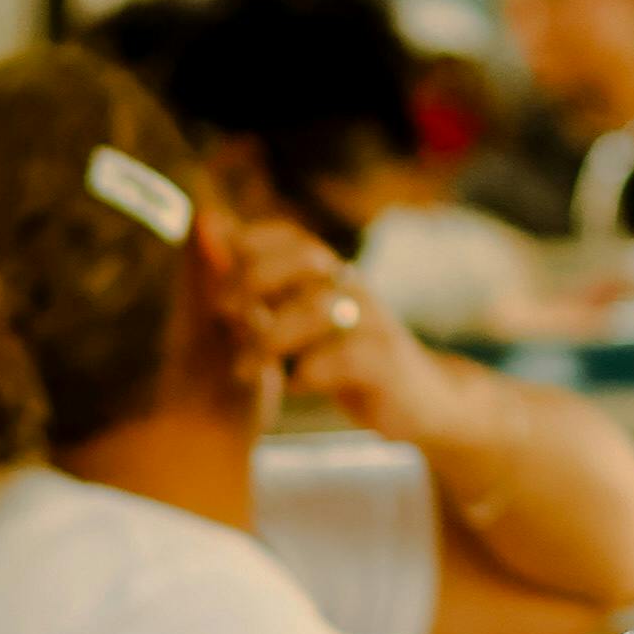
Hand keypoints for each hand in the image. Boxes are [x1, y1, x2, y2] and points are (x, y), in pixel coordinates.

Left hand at [222, 216, 481, 458]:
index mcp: (332, 275)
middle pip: (306, 259)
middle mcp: (353, 288)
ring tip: (242, 368)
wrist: (422, 399)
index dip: (249, 246)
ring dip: (272, 335)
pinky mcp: (388, 362)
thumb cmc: (347, 359)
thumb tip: (210, 234)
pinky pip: (349, 356)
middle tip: (221, 315)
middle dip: (255, 280)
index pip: (291, 237)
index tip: (214, 279)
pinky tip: (293, 386)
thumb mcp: (304, 322)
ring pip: (321, 308)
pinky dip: (313, 371)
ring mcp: (374, 322)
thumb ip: (259, 285)